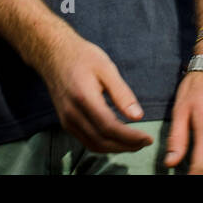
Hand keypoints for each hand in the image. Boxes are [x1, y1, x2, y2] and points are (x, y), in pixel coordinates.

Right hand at [39, 33, 151, 153]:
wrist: (53, 53)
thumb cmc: (82, 56)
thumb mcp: (106, 68)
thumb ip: (122, 93)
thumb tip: (138, 116)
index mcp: (84, 98)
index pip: (109, 127)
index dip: (130, 138)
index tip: (148, 139)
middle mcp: (72, 113)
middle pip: (102, 141)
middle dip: (126, 146)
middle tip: (145, 143)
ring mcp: (66, 120)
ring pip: (94, 145)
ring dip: (116, 148)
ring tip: (135, 143)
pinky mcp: (66, 122)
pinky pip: (86, 140)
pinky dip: (104, 144)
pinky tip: (117, 138)